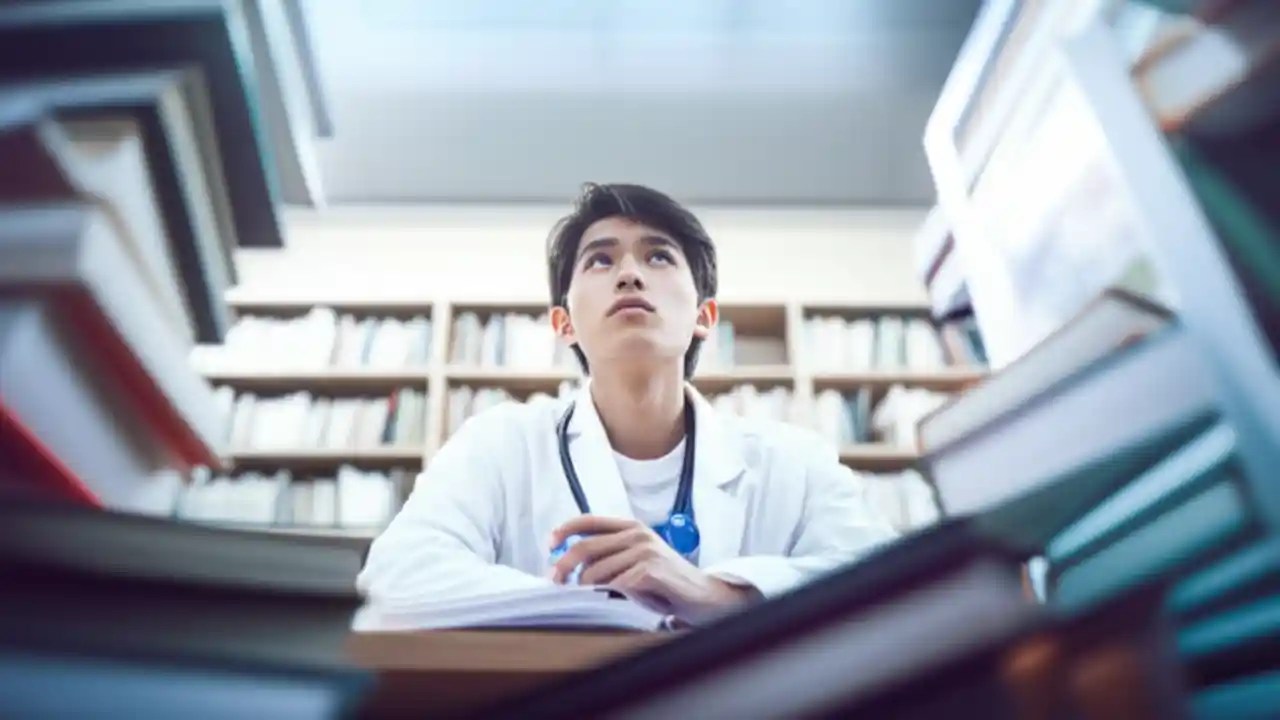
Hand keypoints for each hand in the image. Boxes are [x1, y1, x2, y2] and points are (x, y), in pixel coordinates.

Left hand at [548, 515, 759, 624]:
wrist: (703, 596)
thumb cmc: (666, 582)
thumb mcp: (637, 559)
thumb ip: (610, 555)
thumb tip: (569, 565)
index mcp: (632, 527)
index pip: (589, 520)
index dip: (565, 530)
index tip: (550, 544)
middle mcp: (637, 534)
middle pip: (584, 548)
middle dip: (563, 567)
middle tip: (554, 583)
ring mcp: (644, 551)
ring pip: (595, 572)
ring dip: (589, 590)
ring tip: (600, 599)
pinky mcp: (649, 570)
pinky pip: (613, 586)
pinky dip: (609, 598)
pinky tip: (619, 603)